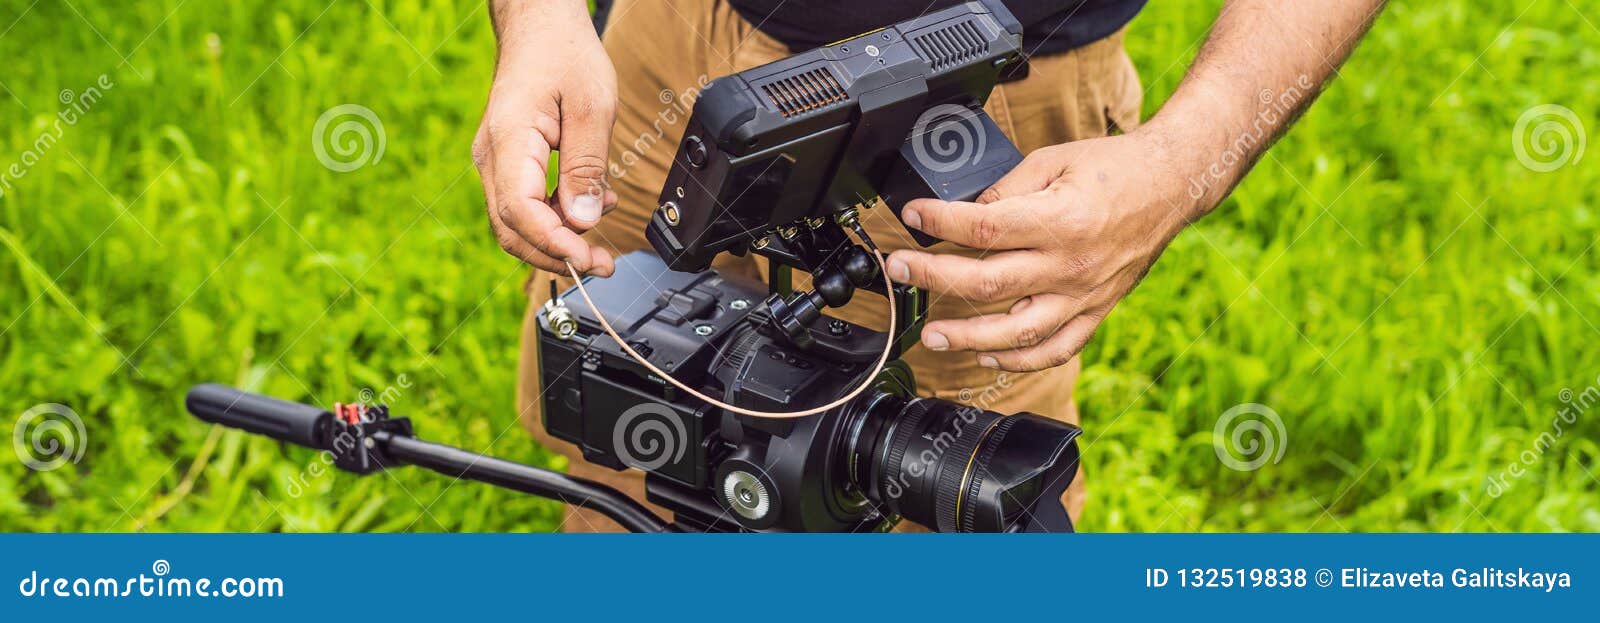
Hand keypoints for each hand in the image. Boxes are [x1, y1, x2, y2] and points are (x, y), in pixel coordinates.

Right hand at [473, 0, 616, 275]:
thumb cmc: (564, 55)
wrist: (540, 26)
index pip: (521, 212)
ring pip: (518, 223)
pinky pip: (526, 204)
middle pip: (513, 229)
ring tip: (604, 237)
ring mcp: (495, 162)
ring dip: (560, 239)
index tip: (589, 259)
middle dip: (557, 256)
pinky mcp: (508, 163)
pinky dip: (558, 217)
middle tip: (603, 265)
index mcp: (509, 140)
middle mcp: (491, 157)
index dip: (555, 244)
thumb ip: (587, 166)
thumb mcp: (592, 107)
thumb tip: (584, 220)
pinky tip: (593, 206)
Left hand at [884, 131, 1197, 371]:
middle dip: (932, 278)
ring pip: (1016, 332)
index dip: (938, 223)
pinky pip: (1054, 349)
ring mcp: (1083, 295)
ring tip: (932, 335)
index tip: (911, 216)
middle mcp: (1071, 265)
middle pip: (986, 283)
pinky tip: (987, 355)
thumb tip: (963, 213)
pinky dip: (1018, 360)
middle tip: (898, 271)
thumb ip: (1005, 189)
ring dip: (966, 337)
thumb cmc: (1115, 168)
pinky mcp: (1095, 311)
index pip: (983, 229)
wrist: (1172, 185)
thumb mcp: (1053, 161)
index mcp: (1059, 220)